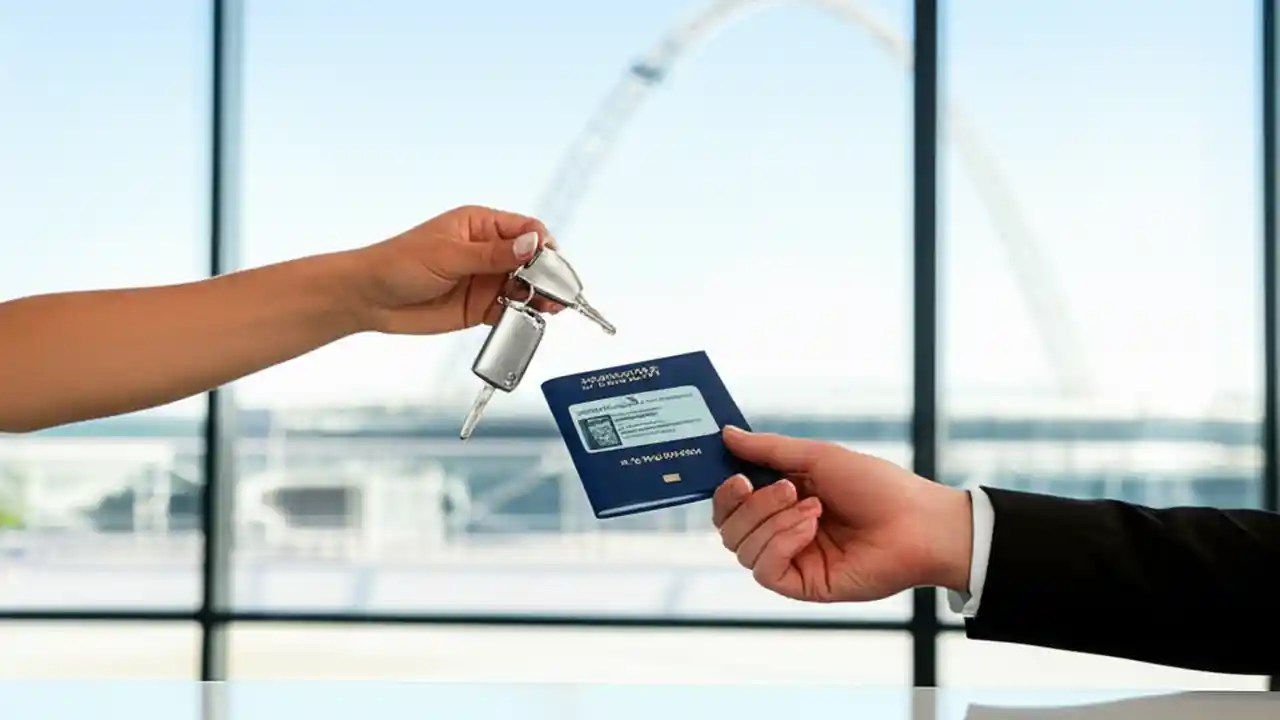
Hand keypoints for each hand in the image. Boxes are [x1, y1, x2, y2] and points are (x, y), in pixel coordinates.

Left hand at [349, 205, 561, 334]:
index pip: (526, 230)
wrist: (369, 298)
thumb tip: (532, 245)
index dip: (542, 245)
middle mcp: (488, 251)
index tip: (548, 263)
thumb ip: (492, 254)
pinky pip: (512, 310)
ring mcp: (486, 280)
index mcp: (481, 225)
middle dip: (547, 274)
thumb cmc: (400, 264)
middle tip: (556, 291)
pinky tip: (529, 319)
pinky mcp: (482, 307)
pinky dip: (523, 315)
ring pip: (526, 286)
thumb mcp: (449, 255)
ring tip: (550, 308)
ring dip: (540, 296)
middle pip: (532, 260)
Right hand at [711, 426, 972, 602]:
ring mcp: (791, 559)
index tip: (738, 478)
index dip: (726, 493)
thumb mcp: (818, 456)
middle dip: (752, 505)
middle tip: (787, 488)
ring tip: (813, 508)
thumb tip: (727, 435)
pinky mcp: (802, 585)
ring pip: (742, 548)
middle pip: (729, 528)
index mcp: (781, 500)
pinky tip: (810, 529)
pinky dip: (781, 543)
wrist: (917, 522)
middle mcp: (780, 531)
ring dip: (773, 521)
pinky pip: (765, 570)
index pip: (731, 504)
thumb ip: (769, 449)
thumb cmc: (876, 486)